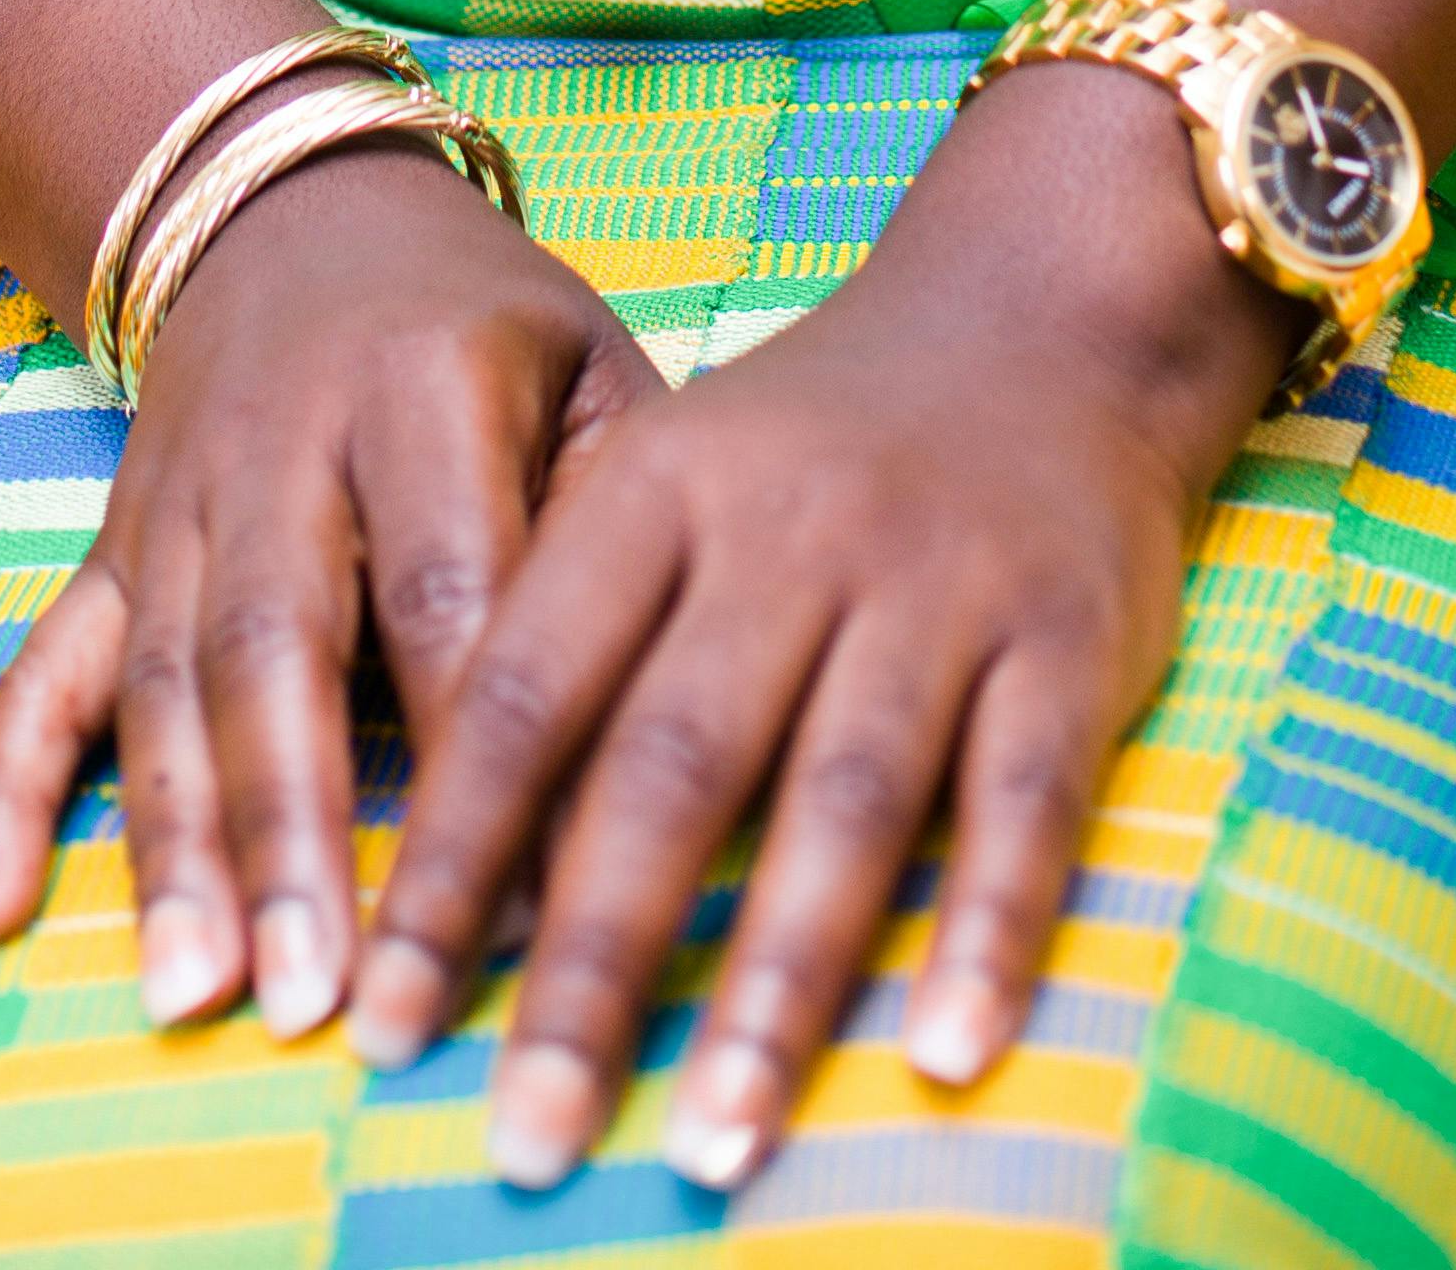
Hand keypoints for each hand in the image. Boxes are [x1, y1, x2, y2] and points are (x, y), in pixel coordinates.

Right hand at [0, 122, 653, 1038]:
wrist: (302, 207)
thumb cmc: (492, 331)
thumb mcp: (595, 376)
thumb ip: (617, 542)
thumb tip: (647, 758)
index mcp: (426, 387)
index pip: (451, 587)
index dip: (479, 756)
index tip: (516, 921)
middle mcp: (283, 440)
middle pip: (281, 644)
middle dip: (294, 827)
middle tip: (318, 1000)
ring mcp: (177, 497)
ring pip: (165, 678)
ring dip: (173, 843)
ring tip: (192, 996)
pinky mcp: (108, 544)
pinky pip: (41, 670)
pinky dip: (0, 792)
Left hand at [344, 64, 1288, 1191]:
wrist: (1040, 311)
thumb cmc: (817, 442)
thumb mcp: (670, 482)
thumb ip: (578, 643)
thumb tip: (462, 882)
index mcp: (659, 487)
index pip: (527, 686)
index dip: (452, 859)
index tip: (385, 1021)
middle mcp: (789, 530)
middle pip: (672, 765)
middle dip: (593, 966)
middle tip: (529, 1139)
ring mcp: (937, 580)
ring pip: (847, 798)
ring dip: (775, 984)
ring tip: (714, 1145)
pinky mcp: (1069, 633)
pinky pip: (1026, 801)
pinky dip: (988, 930)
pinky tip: (944, 1056)